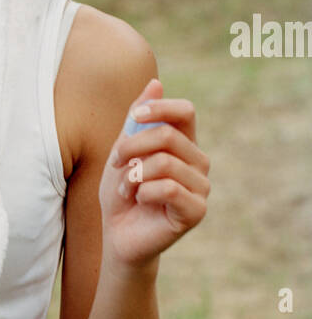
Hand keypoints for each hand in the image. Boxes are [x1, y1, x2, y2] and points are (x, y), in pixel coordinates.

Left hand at [100, 77, 210, 268]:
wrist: (119, 235)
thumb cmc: (122, 193)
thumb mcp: (123, 152)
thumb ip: (138, 120)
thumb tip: (155, 83)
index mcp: (184, 144)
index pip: (185, 112)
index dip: (159, 109)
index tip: (133, 118)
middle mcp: (198, 162)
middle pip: (168, 135)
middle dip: (131, 147)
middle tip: (116, 162)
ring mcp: (201, 187)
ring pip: (165, 162)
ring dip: (134, 175)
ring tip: (126, 188)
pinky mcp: (197, 210)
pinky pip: (168, 188)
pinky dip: (143, 192)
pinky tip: (138, 200)